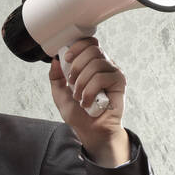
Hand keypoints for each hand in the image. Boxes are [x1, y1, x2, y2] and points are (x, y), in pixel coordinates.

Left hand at [47, 36, 129, 165]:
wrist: (91, 131)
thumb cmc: (79, 114)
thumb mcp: (59, 93)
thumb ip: (55, 77)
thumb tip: (55, 60)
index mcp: (91, 63)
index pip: (89, 43)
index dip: (77, 46)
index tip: (66, 58)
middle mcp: (104, 65)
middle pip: (92, 49)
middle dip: (76, 66)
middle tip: (72, 83)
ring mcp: (113, 73)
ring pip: (96, 63)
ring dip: (82, 82)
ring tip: (80, 97)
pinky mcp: (120, 83)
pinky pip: (102, 77)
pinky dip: (90, 90)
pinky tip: (88, 101)